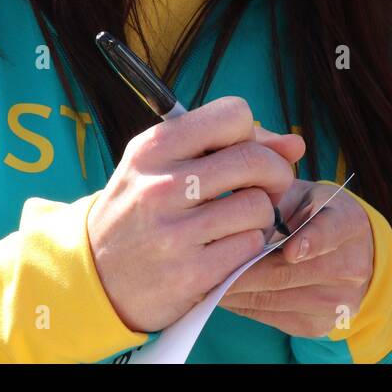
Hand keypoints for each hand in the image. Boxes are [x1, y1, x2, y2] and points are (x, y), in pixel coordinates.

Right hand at [87, 96, 305, 332]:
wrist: (95, 276)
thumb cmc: (140, 211)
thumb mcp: (163, 166)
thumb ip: (227, 146)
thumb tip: (296, 145)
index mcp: (153, 148)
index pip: (233, 115)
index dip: (250, 133)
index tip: (242, 152)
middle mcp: (161, 186)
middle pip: (254, 160)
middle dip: (275, 173)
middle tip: (268, 187)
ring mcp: (174, 233)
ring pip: (258, 206)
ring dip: (260, 216)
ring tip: (237, 222)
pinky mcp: (191, 274)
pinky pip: (250, 247)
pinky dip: (248, 247)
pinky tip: (227, 248)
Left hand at [220, 179, 373, 338]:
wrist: (347, 250)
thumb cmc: (311, 213)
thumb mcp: (299, 194)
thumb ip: (275, 200)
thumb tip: (236, 214)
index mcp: (348, 223)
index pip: (331, 231)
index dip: (313, 242)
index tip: (292, 251)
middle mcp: (351, 266)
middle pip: (289, 273)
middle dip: (242, 268)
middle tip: (205, 262)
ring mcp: (337, 301)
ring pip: (274, 298)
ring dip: (235, 289)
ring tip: (204, 276)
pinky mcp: (319, 325)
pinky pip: (271, 316)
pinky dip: (242, 304)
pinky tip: (222, 291)